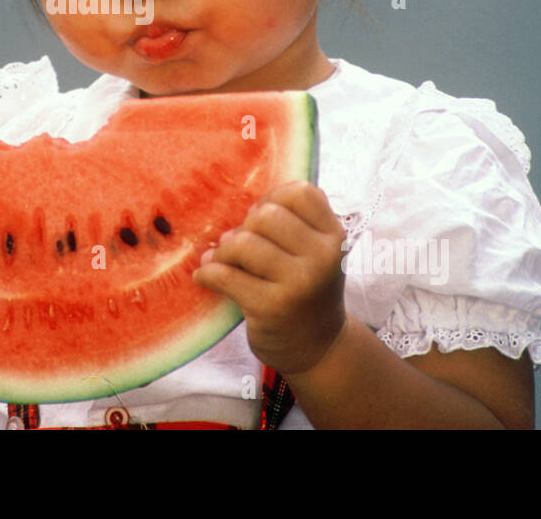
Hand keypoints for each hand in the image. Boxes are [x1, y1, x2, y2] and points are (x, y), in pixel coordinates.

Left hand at [192, 181, 347, 375]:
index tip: (262, 219)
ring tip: (223, 261)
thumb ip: (290, 223)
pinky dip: (207, 273)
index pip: (300, 191)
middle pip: (265, 214)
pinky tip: (205, 276)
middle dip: (245, 227)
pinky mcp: (271, 307)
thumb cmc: (307, 289)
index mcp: (334, 236)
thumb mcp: (315, 253)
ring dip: (223, 251)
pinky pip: (224, 275)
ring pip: (242, 242)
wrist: (320, 348)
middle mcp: (322, 257)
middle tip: (241, 247)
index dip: (273, 198)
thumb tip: (232, 203)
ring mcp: (299, 283)